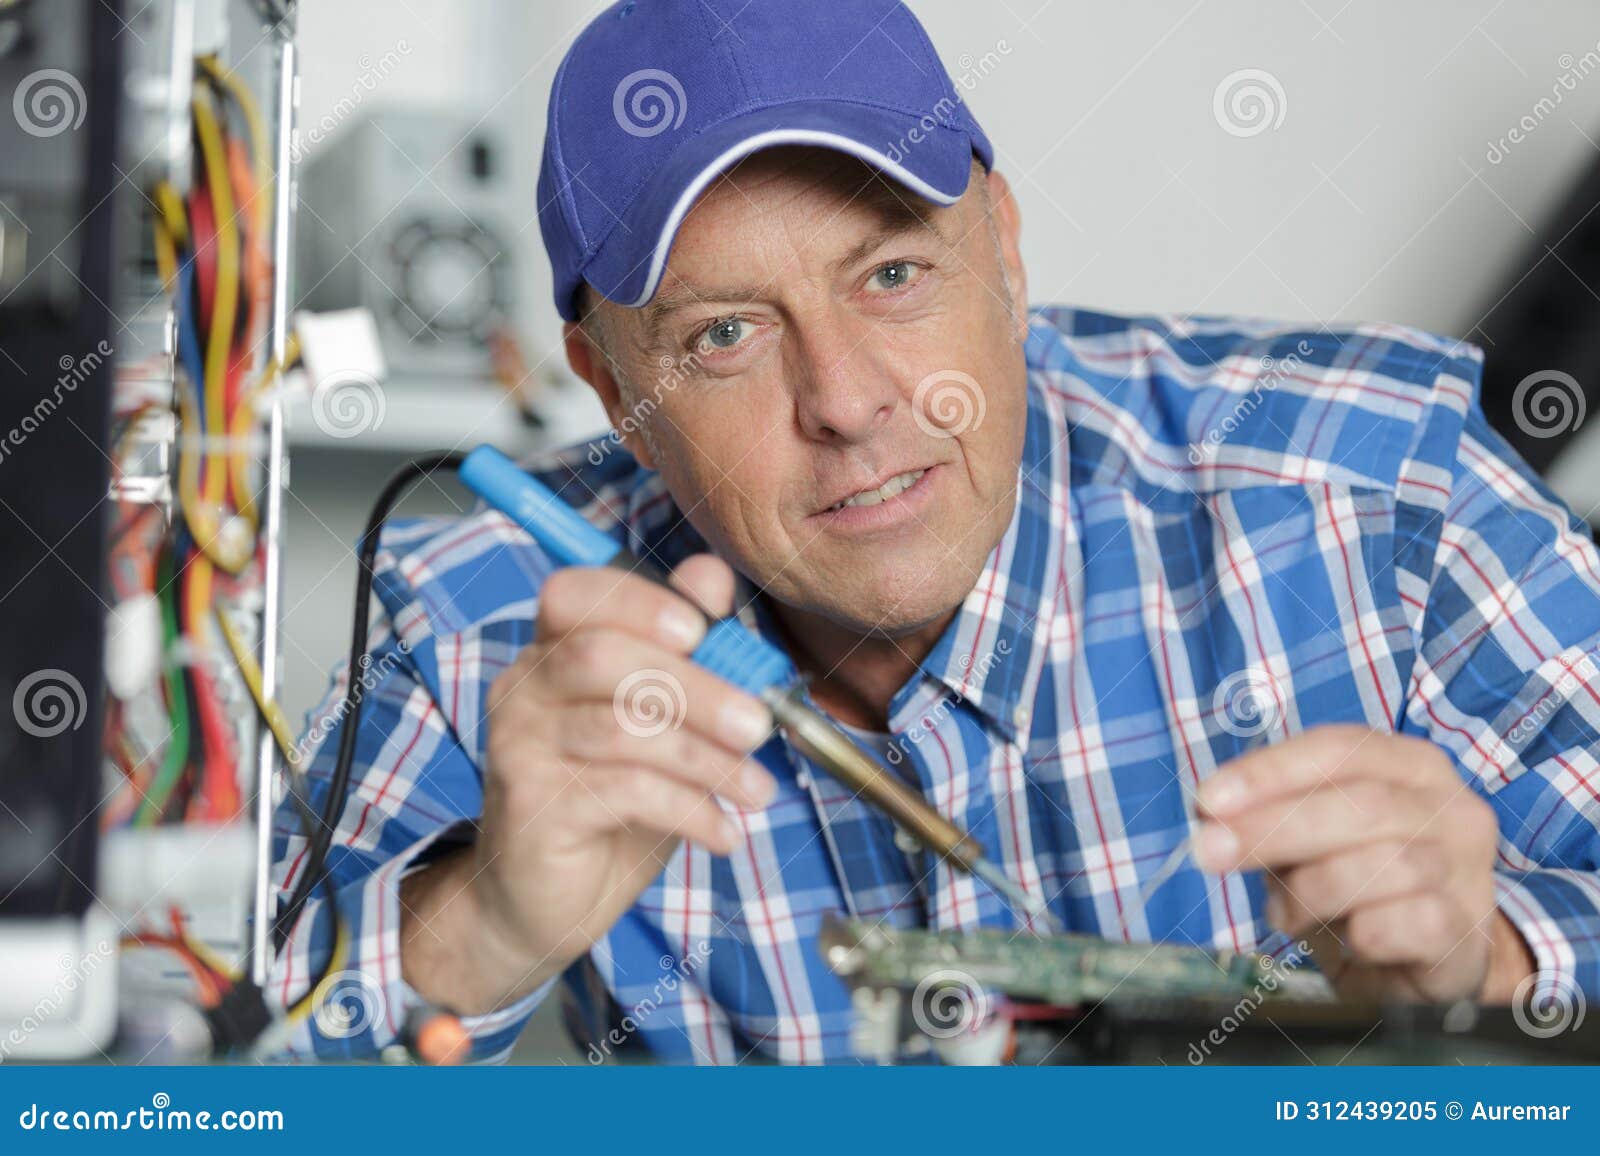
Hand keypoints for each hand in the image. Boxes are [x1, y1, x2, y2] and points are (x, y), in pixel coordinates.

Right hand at [401, 555, 775, 1013]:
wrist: (541, 903)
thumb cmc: (610, 802)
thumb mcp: (661, 724)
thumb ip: (685, 653)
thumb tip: (713, 578)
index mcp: (553, 652)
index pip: (575, 595)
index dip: (638, 602)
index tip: (701, 629)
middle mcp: (525, 689)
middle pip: (604, 657)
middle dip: (697, 688)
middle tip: (758, 726)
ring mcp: (520, 747)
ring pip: (622, 728)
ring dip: (707, 760)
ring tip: (756, 791)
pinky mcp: (532, 805)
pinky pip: (624, 791)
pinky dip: (691, 810)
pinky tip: (723, 833)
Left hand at [1194, 724, 1534, 1002]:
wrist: (1422, 967)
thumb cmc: (1357, 887)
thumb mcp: (1307, 841)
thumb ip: (1267, 818)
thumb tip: (1209, 813)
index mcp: (1410, 765)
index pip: (1339, 748)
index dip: (1270, 771)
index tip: (1208, 800)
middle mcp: (1451, 807)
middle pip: (1359, 803)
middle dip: (1272, 827)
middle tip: (1210, 852)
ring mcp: (1468, 870)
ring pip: (1384, 865)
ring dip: (1312, 892)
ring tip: (1285, 915)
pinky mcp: (1470, 933)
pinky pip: (1408, 923)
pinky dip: (1362, 933)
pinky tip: (1349, 941)